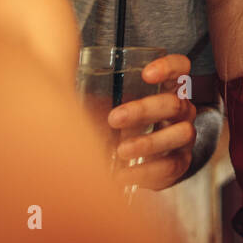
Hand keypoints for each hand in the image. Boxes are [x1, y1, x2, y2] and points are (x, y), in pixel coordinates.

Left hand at [107, 53, 196, 190]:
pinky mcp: (180, 163)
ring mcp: (183, 137)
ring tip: (120, 151)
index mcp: (166, 88)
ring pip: (181, 133)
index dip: (169, 67)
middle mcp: (181, 110)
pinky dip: (144, 172)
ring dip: (149, 142)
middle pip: (175, 103)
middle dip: (144, 110)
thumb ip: (95, 94)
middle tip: (114, 119)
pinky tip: (122, 174)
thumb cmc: (118, 125)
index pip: (180, 68)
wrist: (132, 162)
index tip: (145, 74)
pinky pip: (170, 166)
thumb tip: (59, 82)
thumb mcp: (109, 105)